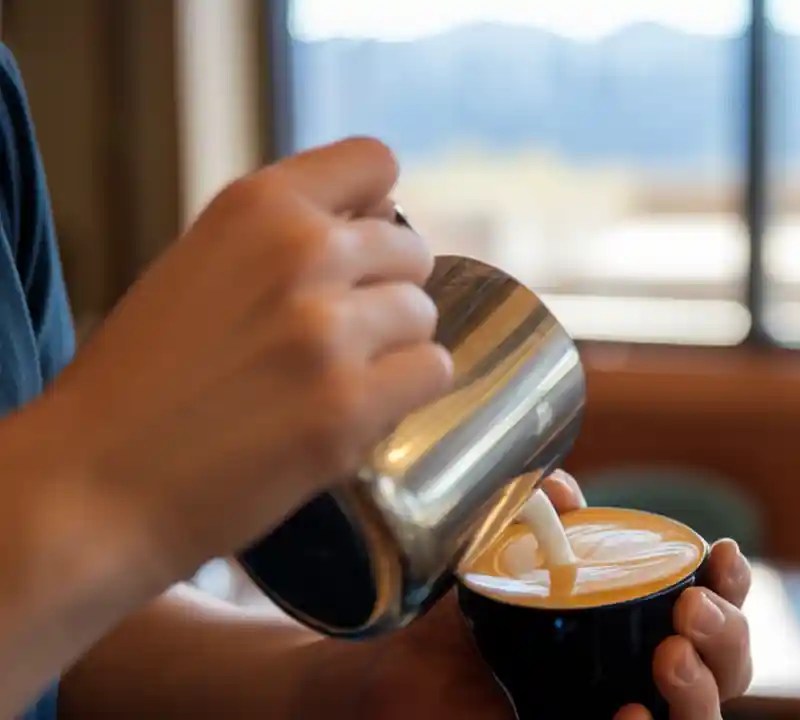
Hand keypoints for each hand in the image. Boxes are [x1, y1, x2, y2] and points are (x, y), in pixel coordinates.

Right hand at [45, 137, 451, 583]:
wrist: (88, 486)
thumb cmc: (139, 384)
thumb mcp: (199, 268)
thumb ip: (281, 240)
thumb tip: (383, 217)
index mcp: (257, 208)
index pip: (374, 162)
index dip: (376, 209)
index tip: (358, 250)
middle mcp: (302, 254)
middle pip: (411, 252)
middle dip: (383, 294)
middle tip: (333, 342)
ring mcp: (330, 331)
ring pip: (423, 317)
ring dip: (394, 351)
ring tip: (332, 384)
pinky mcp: (351, 406)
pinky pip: (432, 374)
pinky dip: (405, 397)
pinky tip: (355, 414)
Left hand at [340, 472, 752, 719]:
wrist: (390, 689)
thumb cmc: (453, 633)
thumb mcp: (496, 571)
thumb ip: (535, 528)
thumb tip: (560, 489)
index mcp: (638, 630)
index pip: (713, 611)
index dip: (732, 586)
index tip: (720, 555)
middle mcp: (642, 683)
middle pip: (727, 670)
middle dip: (728, 637)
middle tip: (691, 610)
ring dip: (701, 690)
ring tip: (668, 659)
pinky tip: (629, 717)